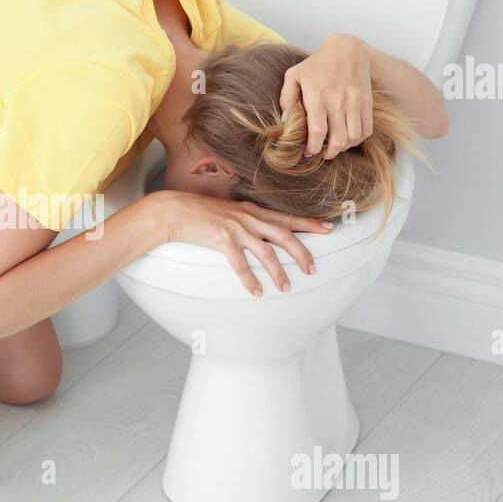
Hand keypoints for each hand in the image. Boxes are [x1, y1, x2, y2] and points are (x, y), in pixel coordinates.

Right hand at [153, 190, 332, 295]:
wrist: (174, 211)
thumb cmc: (199, 213)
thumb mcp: (228, 211)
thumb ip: (246, 219)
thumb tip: (260, 233)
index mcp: (252, 210)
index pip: (286, 217)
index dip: (309, 223)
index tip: (328, 229)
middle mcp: (248, 217)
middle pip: (284, 235)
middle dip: (301, 252)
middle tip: (313, 269)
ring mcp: (236, 228)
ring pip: (266, 252)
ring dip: (278, 272)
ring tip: (286, 288)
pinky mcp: (221, 240)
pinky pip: (241, 264)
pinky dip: (250, 280)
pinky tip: (257, 292)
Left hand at [279, 33, 374, 158]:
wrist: (347, 49)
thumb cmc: (316, 64)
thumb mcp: (294, 75)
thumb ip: (286, 98)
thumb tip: (285, 122)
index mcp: (318, 96)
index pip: (318, 131)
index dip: (313, 147)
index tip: (309, 152)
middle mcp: (338, 100)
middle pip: (338, 139)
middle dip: (329, 153)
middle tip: (323, 153)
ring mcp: (355, 102)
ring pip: (354, 137)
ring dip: (344, 147)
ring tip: (335, 145)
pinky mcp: (367, 102)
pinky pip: (366, 130)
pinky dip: (357, 139)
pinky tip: (348, 137)